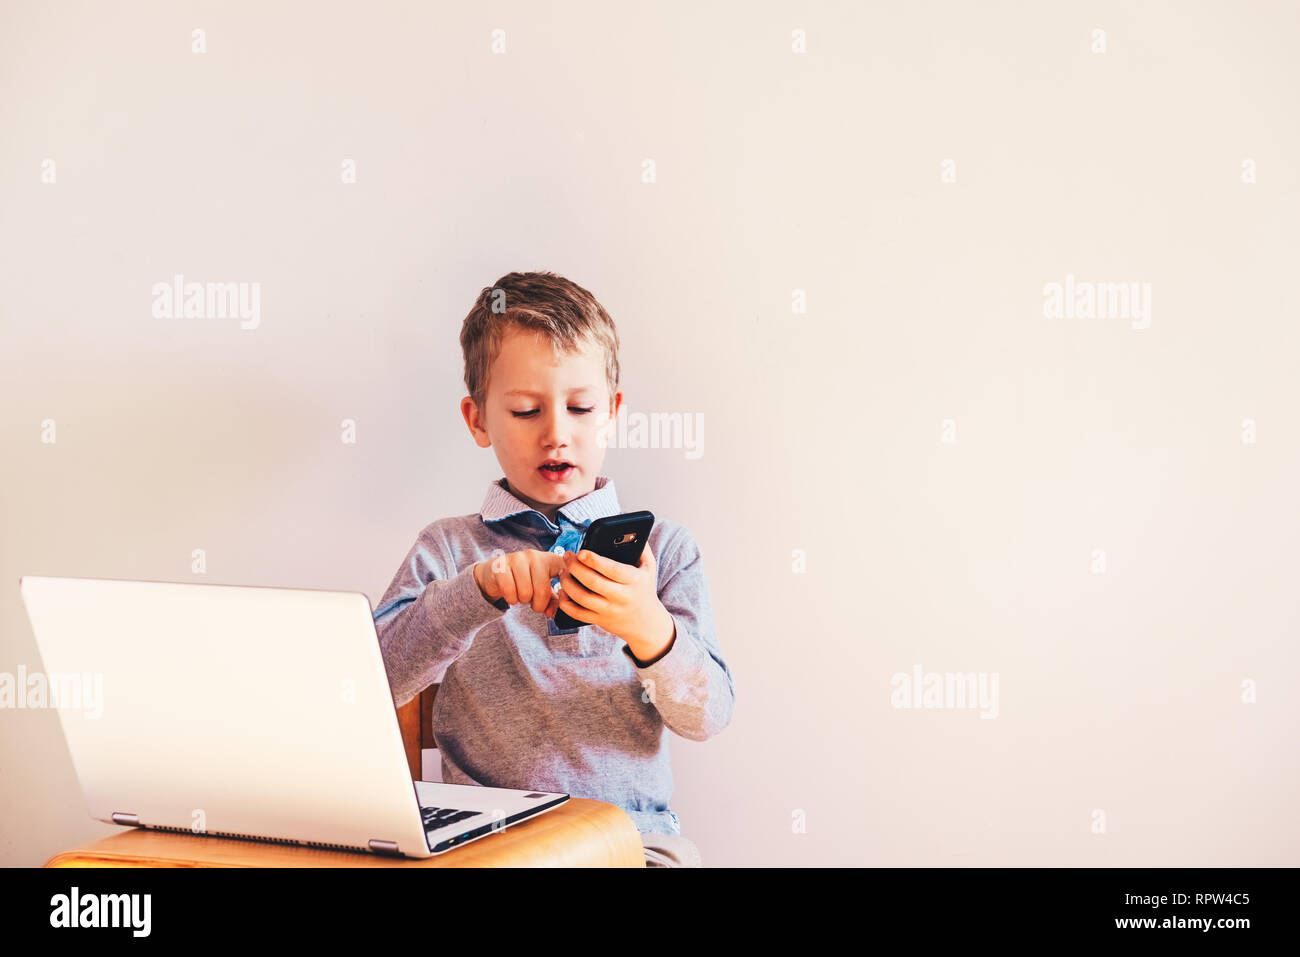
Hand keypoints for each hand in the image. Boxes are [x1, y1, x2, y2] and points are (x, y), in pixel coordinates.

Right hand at [474, 548, 565, 616]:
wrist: (494, 575)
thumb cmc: (523, 582)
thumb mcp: (540, 588)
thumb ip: (552, 601)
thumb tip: (552, 613)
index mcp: (548, 559)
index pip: (564, 569)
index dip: (566, 585)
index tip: (560, 594)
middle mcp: (533, 555)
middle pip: (542, 589)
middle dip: (538, 604)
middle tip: (533, 604)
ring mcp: (516, 558)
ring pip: (525, 591)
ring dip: (523, 600)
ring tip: (521, 596)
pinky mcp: (500, 566)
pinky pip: (509, 590)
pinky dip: (511, 598)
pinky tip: (511, 596)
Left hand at [552, 542, 674, 660]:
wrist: (647, 624)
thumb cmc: (645, 590)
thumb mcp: (649, 569)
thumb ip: (642, 548)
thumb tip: (631, 528)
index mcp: (634, 581)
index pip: (612, 569)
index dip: (594, 560)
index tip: (581, 552)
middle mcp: (621, 597)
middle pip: (592, 582)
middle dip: (575, 567)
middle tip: (567, 556)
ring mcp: (610, 611)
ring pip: (582, 597)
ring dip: (567, 583)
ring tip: (563, 572)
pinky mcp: (600, 621)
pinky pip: (577, 613)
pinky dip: (565, 603)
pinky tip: (562, 592)